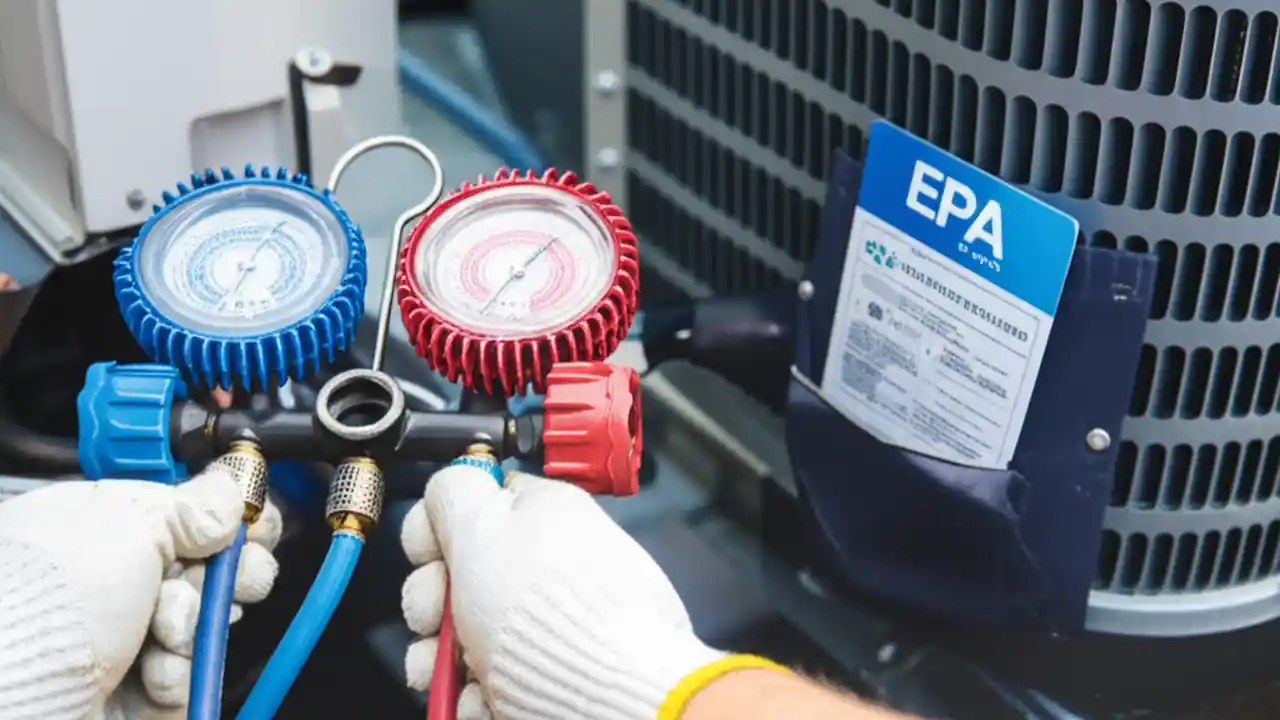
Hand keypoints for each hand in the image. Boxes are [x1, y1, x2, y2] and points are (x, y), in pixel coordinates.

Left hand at [0, 469, 281, 719]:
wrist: (7, 709)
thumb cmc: (38, 609)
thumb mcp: (124, 529)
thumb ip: (189, 505)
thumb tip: (230, 490)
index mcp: (97, 525)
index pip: (181, 509)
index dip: (227, 515)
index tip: (257, 521)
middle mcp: (108, 579)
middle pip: (203, 565)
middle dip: (226, 574)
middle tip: (232, 577)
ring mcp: (121, 637)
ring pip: (202, 621)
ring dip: (196, 627)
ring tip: (163, 635)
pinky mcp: (134, 690)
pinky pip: (189, 675)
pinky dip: (180, 676)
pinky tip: (153, 675)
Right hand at [400, 466, 723, 719]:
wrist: (606, 692)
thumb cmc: (544, 607)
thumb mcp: (480, 527)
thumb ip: (455, 493)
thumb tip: (447, 480)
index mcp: (544, 512)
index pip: (475, 506)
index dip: (435, 530)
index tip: (424, 557)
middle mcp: (552, 563)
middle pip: (466, 575)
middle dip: (430, 602)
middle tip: (430, 618)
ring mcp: (558, 620)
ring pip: (472, 635)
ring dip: (442, 658)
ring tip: (443, 674)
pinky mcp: (557, 669)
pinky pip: (498, 677)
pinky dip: (478, 692)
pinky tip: (476, 699)